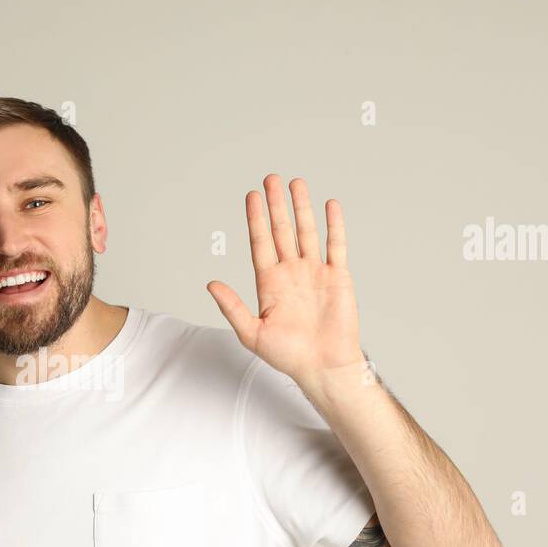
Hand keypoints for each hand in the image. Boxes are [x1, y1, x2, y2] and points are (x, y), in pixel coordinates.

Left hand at [207, 175, 364, 389]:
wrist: (322, 367)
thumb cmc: (288, 356)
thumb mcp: (252, 333)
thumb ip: (231, 307)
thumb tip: (210, 284)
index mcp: (269, 283)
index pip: (260, 243)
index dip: (256, 220)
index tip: (251, 197)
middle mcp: (291, 273)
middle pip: (282, 231)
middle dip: (276, 205)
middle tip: (270, 179)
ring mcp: (315, 272)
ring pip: (307, 232)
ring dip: (301, 208)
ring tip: (295, 184)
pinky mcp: (337, 277)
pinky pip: (336, 245)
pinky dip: (334, 225)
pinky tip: (329, 205)